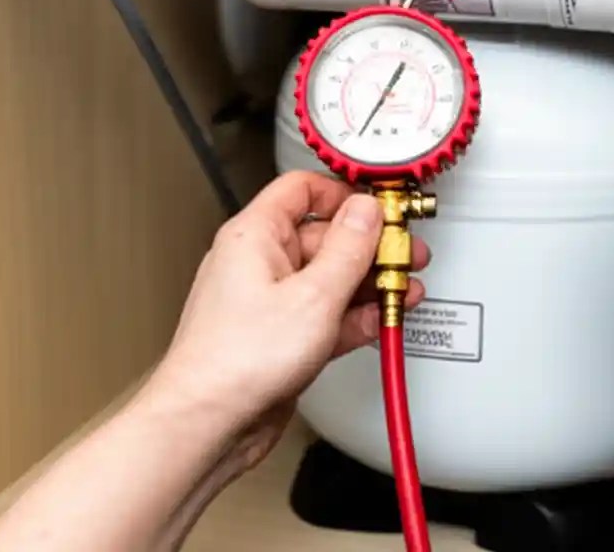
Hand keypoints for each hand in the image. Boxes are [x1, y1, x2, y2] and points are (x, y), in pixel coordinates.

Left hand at [144, 171, 428, 458]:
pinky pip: (326, 315)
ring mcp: (270, 302)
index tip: (383, 206)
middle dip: (371, 246)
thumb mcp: (313, 295)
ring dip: (371, 284)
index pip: (303, 189)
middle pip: (325, 236)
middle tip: (406, 254)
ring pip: (330, 279)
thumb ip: (349, 248)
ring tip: (405, 289)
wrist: (208, 424)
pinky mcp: (281, 338)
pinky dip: (356, 317)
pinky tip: (382, 321)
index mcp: (255, 236)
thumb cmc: (236, 361)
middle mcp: (259, 264)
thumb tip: (368, 210)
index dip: (346, 193)